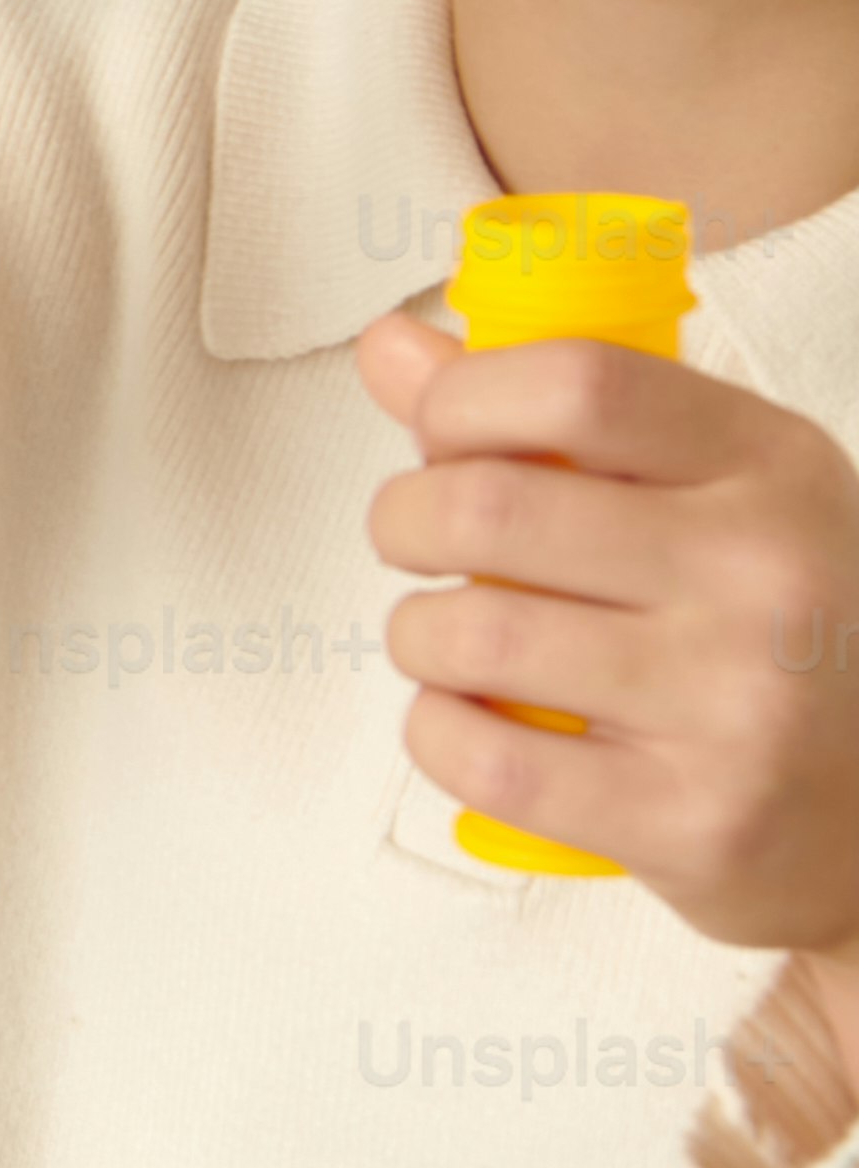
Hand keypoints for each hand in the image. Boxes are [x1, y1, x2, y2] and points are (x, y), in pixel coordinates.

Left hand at [357, 310, 858, 1023]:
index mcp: (771, 467)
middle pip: (490, 507)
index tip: (440, 436)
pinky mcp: (691, 820)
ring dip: (417, 634)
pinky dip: (438, 733)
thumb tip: (393, 347)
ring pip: (470, 637)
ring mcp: (733, 704)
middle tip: (415, 540)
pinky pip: (487, 760)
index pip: (578, 384)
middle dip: (405, 518)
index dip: (462, 399)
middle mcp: (765, 574)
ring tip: (448, 639)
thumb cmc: (774, 629)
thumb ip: (556, 416)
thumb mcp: (714, 492)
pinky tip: (469, 718)